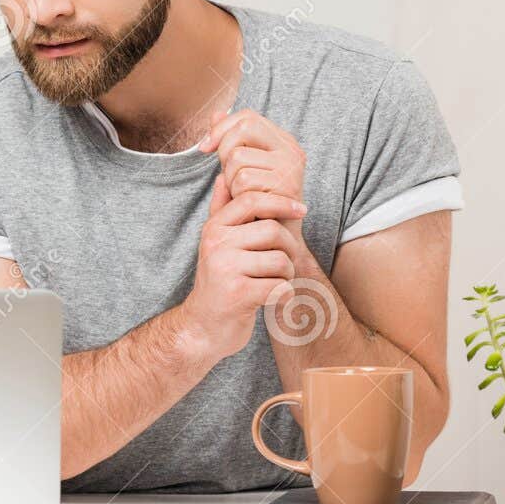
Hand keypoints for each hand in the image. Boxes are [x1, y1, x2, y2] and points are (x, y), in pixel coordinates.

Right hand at [179, 176, 307, 360]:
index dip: (281, 202)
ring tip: (272, 284)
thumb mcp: (215, 244)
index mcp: (213, 229)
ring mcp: (225, 269)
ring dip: (286, 276)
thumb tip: (222, 176)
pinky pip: (280, 287)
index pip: (251, 200)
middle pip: (273, 231)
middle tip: (282, 265)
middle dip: (288, 249)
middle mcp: (216, 245)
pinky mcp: (238, 294)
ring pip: (280, 260)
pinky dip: (284, 296)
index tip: (301, 210)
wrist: (202, 327)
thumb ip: (220, 210)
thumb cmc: (217, 283)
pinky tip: (272, 300)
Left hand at [198, 109, 306, 236]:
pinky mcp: (288, 187)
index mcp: (282, 142)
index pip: (246, 116)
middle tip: (231, 181)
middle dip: (224, 155)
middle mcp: (291, 150)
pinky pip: (244, 182)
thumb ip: (229, 143)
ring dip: (231, 183)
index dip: (220, 128)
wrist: (277, 245)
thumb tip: (216, 113)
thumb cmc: (256, 208)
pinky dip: (238, 197)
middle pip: (240, 131)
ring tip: (244, 198)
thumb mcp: (240, 172)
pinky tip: (250, 208)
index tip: (204, 148)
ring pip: (238, 160)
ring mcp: (291, 167)